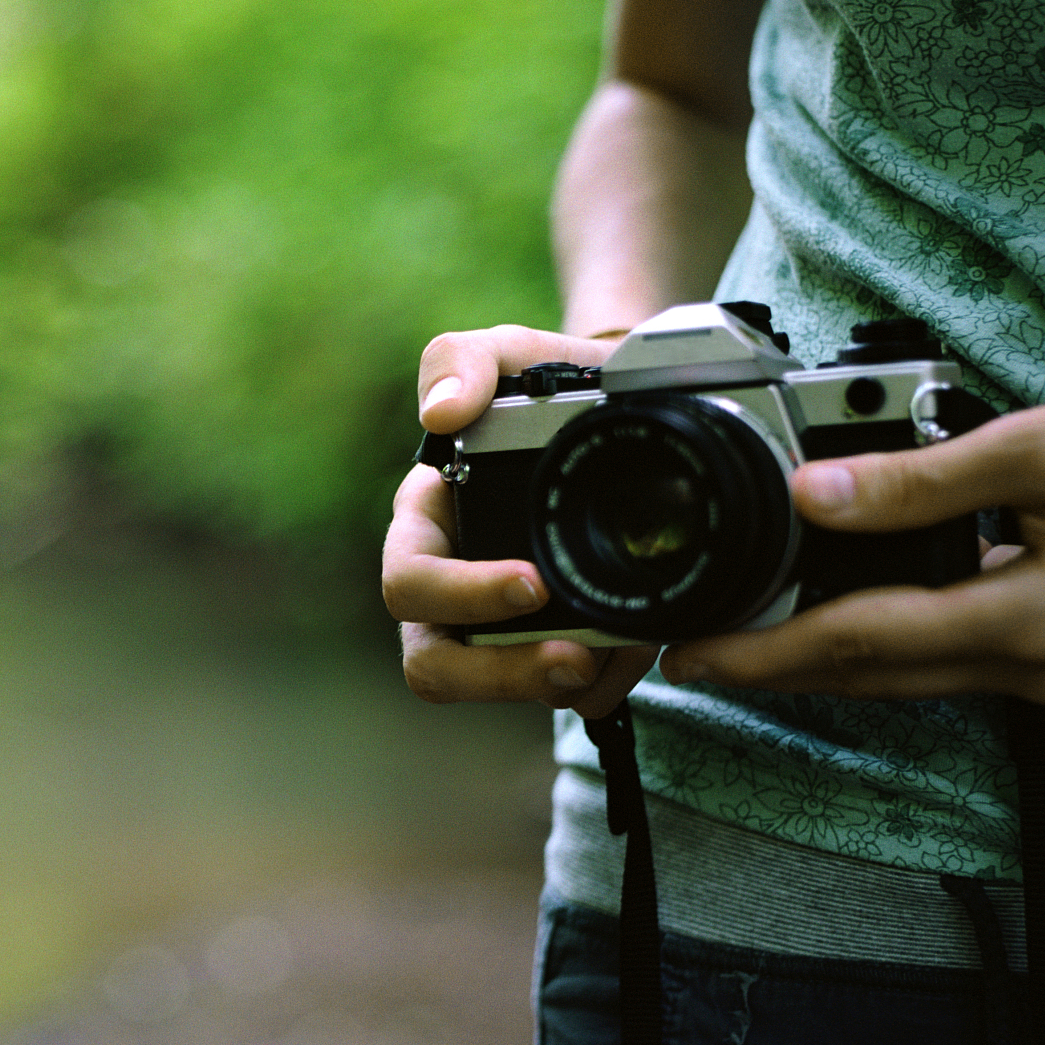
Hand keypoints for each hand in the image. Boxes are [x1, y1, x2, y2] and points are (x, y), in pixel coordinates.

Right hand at [382, 324, 656, 717]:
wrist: (624, 405)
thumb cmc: (547, 382)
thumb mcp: (504, 351)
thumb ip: (458, 360)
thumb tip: (439, 413)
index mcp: (425, 526)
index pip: (410, 584)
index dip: (460, 597)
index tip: (532, 582)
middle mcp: (449, 586)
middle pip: (435, 665)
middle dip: (501, 673)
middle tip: (573, 656)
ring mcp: (498, 623)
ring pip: (500, 688)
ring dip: (553, 686)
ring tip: (612, 660)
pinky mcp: (552, 642)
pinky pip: (562, 693)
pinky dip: (599, 687)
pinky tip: (633, 652)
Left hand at [659, 374, 1044, 705]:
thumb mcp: (1037, 445)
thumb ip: (918, 478)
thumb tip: (812, 494)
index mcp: (1027, 620)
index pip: (858, 643)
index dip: (764, 651)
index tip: (690, 655)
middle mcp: (1034, 665)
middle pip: (870, 676)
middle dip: (775, 669)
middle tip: (691, 655)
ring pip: (903, 677)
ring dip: (819, 662)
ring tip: (740, 639)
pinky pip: (938, 660)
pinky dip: (875, 644)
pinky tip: (830, 619)